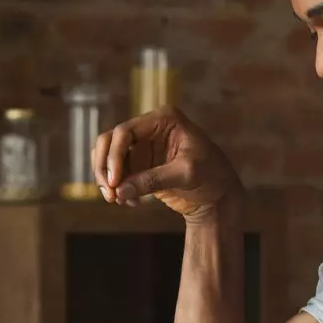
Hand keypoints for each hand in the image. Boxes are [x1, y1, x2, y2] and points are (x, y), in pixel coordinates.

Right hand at [92, 107, 244, 221]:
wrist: (219, 194)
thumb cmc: (211, 175)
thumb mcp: (186, 174)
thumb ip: (153, 180)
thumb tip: (120, 191)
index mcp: (163, 119)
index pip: (125, 131)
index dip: (114, 156)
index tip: (114, 182)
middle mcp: (149, 129)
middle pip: (109, 141)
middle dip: (104, 167)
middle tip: (108, 192)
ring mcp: (142, 147)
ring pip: (108, 157)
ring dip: (107, 179)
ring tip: (117, 201)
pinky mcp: (139, 165)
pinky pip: (117, 174)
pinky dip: (117, 188)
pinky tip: (129, 202)